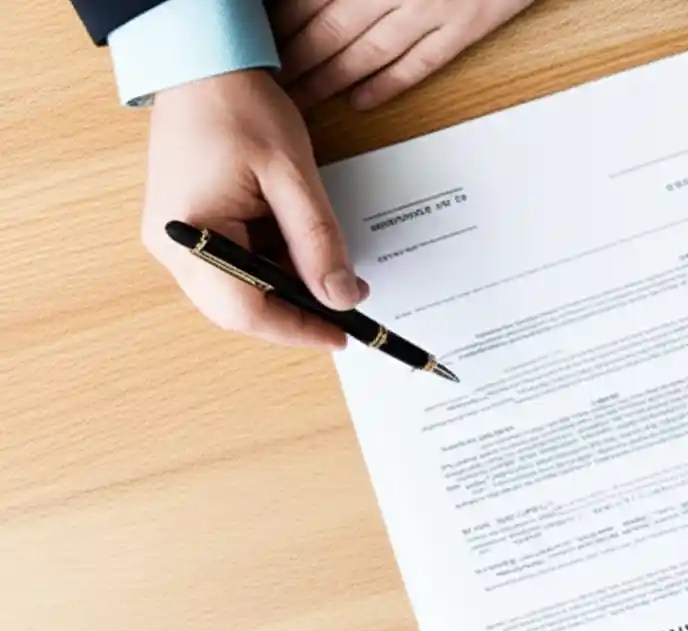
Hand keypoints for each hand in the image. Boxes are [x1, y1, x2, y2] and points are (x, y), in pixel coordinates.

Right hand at [143, 70, 366, 348]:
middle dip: (295, 311)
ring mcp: (172, 240)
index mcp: (191, 233)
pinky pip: (228, 269)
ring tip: (329, 267)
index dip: (298, 329)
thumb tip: (340, 296)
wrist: (200, 67)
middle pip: (237, 310)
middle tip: (346, 301)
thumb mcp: (292, 175)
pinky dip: (268, 268)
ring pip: (235, 293)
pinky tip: (297, 249)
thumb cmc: (239, 107)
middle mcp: (171, 246)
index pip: (246, 310)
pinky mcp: (182, 231)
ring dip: (284, 289)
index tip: (342, 334)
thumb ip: (317, 241)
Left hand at [274, 0, 537, 110]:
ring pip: (370, 52)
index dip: (281, 24)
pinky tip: (360, 100)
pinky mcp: (468, 26)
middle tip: (271, 86)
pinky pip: (421, 62)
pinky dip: (388, 84)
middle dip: (297, 61)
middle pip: (333, 31)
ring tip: (303, 100)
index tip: (260, 45)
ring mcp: (436, 9)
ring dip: (330, 81)